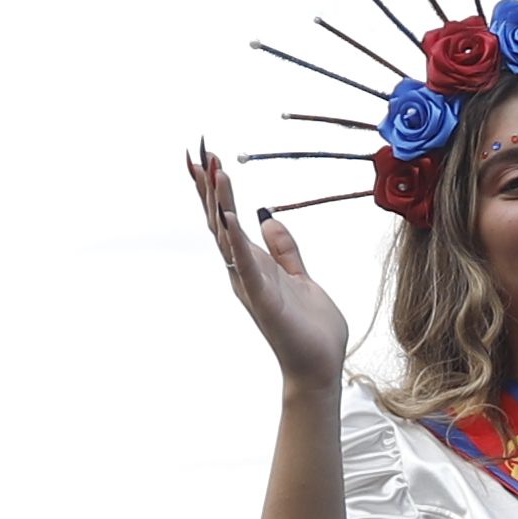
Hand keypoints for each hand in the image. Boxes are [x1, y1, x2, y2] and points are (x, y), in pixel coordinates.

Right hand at [187, 147, 352, 392]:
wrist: (319, 366)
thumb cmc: (309, 328)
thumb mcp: (300, 276)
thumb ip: (284, 249)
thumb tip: (268, 218)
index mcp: (252, 265)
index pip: (227, 220)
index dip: (215, 189)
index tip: (206, 157)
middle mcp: (244, 272)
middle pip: (218, 222)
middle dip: (208, 187)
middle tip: (198, 152)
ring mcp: (250, 284)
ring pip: (227, 236)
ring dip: (219, 202)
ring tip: (213, 170)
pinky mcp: (263, 298)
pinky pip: (246, 264)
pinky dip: (236, 240)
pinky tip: (228, 215)